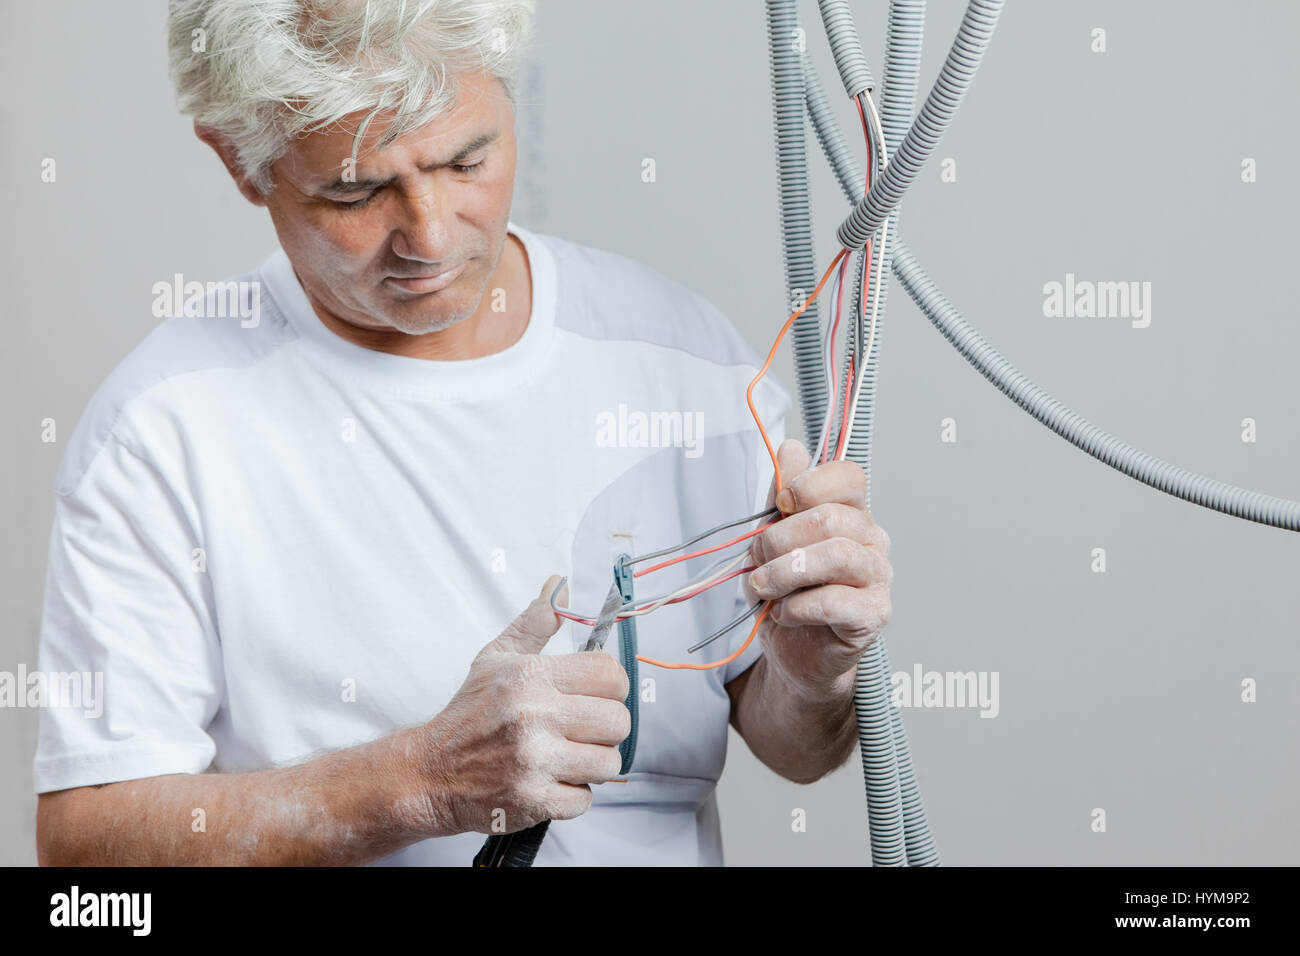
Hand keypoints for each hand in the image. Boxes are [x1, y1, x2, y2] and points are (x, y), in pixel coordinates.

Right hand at [419, 576, 630, 834]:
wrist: (428, 773)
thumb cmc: (468, 714)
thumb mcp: (496, 658)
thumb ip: (535, 621)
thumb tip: (560, 584)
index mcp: (530, 677)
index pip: (610, 674)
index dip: (612, 686)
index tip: (597, 694)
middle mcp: (533, 717)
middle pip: (618, 721)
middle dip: (605, 727)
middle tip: (581, 729)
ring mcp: (534, 762)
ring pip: (608, 762)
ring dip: (592, 763)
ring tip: (567, 756)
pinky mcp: (534, 800)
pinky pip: (586, 799)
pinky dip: (572, 794)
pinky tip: (550, 780)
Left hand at [744, 438, 893, 695]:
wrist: (795, 654)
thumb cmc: (788, 594)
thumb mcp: (773, 541)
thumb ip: (781, 497)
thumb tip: (791, 447)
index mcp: (851, 513)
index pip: (848, 476)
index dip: (808, 486)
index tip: (778, 507)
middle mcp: (872, 540)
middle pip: (830, 518)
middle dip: (779, 538)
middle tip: (756, 559)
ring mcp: (878, 577)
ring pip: (835, 556)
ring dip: (785, 571)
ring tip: (762, 587)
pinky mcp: (873, 615)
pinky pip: (834, 601)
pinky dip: (797, 606)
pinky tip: (783, 613)